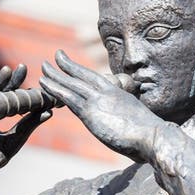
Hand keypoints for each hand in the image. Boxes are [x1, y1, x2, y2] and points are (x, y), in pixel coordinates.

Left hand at [39, 51, 158, 161]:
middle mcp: (106, 93)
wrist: (152, 135)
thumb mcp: (137, 119)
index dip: (81, 71)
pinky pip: (67, 97)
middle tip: (52, 60)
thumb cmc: (150, 134)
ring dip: (55, 76)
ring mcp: (97, 101)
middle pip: (81, 76)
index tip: (72, 65)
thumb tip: (128, 124)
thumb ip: (126, 117)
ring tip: (42, 69)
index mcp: (118, 93)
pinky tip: (43, 84)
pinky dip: (54, 89)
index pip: (95, 79)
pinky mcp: (90, 113)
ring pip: (71, 84)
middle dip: (65, 68)